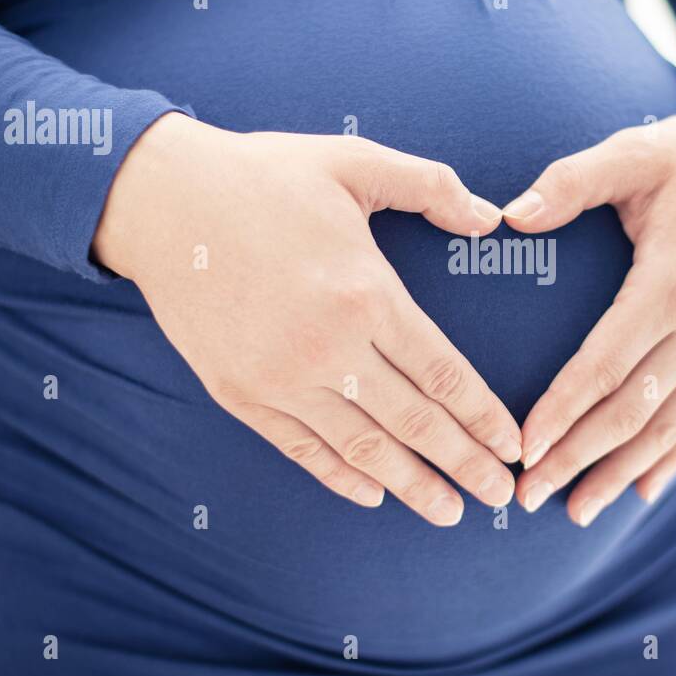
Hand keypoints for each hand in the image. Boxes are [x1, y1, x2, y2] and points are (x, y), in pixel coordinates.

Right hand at [93, 113, 521, 525]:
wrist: (161, 201)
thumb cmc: (263, 176)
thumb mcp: (355, 161)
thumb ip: (432, 187)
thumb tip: (493, 218)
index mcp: (366, 293)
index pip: (444, 373)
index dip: (484, 416)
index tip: (514, 445)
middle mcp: (328, 347)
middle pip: (415, 422)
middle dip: (465, 464)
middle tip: (501, 497)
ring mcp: (280, 377)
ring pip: (362, 448)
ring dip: (412, 486)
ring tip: (450, 514)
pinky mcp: (240, 393)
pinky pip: (301, 448)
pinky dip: (340, 477)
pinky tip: (373, 495)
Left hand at [504, 115, 675, 524]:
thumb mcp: (628, 155)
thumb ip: (569, 183)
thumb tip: (509, 215)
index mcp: (669, 284)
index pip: (606, 365)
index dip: (562, 411)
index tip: (523, 449)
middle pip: (632, 410)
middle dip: (577, 458)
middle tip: (527, 495)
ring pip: (667, 427)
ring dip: (619, 473)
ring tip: (575, 511)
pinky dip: (670, 460)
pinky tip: (639, 494)